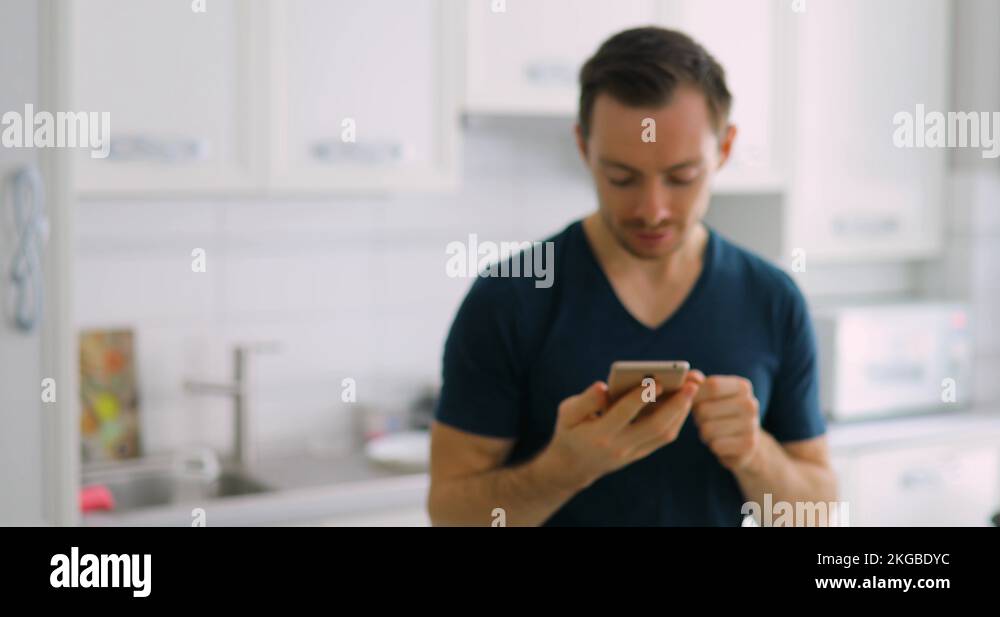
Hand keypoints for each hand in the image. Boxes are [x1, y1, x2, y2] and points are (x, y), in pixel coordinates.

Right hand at [539, 372, 702, 490]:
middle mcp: (620, 446)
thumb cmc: (570, 431)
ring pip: (665, 434)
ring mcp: (633, 453)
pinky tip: (683, 400)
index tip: (656, 380)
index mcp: (599, 433)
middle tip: (691, 384)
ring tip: (691, 388)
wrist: (573, 466)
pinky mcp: (641, 453)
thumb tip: (603, 386)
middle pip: (655, 427)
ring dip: (681, 411)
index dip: (641, 396)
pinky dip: (677, 418)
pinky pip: (664, 437)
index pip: (624, 413)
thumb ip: (585, 400)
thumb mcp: (567, 414)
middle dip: (676, 404)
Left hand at [691, 375, 760, 471]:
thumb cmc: (720, 411)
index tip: (693, 401)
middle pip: (705, 409)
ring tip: (713, 430)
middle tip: (705, 419)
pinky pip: (716, 445)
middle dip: (698, 417)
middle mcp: (750, 404)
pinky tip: (721, 442)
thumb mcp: (709, 394)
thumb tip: (690, 378)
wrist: (744, 440)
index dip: (695, 395)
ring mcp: (752, 425)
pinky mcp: (749, 445)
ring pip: (708, 429)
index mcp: (742, 386)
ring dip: (704, 432)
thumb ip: (696, 382)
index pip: (711, 386)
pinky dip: (713, 445)